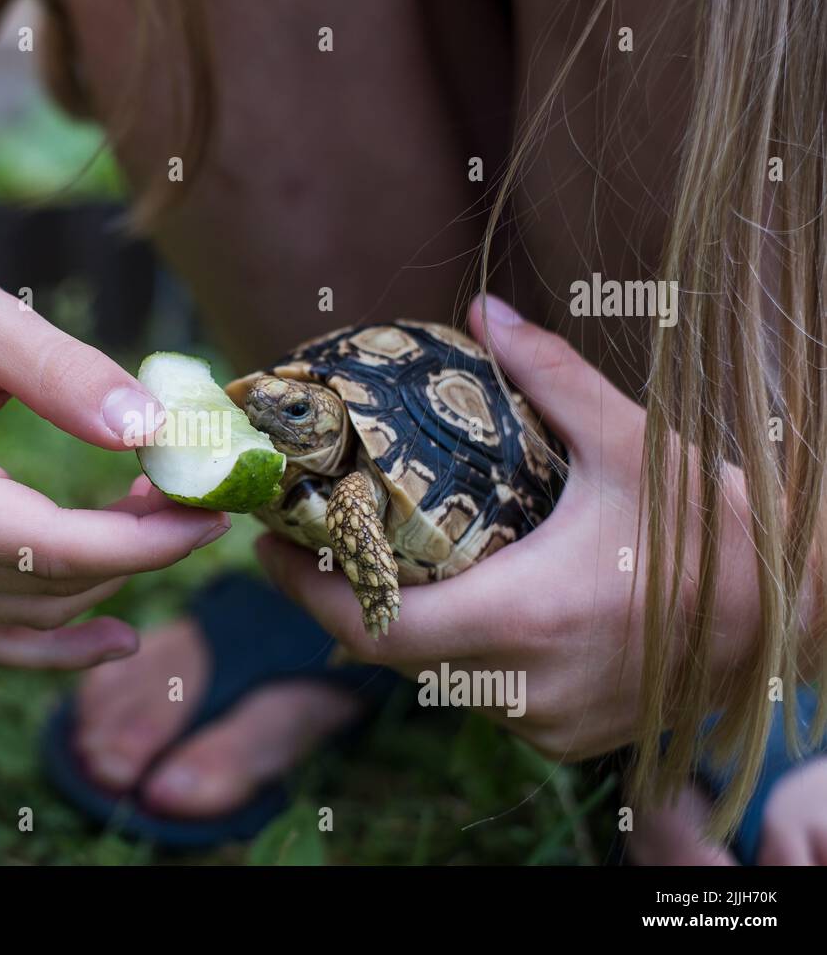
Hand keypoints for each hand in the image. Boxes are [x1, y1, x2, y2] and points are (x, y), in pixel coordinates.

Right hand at [0, 209, 228, 668]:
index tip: (214, 512)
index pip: (45, 547)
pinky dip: (58, 641)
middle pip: (46, 585)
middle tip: (202, 493)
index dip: (141, 542)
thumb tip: (156, 434)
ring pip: (32, 614)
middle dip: (139, 551)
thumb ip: (67, 375)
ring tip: (169, 514)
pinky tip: (120, 635)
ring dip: (110, 577)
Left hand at [259, 295, 761, 759]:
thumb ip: (550, 376)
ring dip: (401, 626)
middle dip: (344, 600)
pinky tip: (457, 601)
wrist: (800, 613)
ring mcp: (547, 720)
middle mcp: (524, 686)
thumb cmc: (721, 532)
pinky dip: (456, 652)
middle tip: (315, 541)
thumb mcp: (632, 444)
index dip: (310, 593)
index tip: (271, 548)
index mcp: (524, 617)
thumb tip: (487, 310)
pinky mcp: (569, 735)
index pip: (375, 628)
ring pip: (435, 679)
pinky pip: (482, 697)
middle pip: (393, 654)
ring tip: (377, 562)